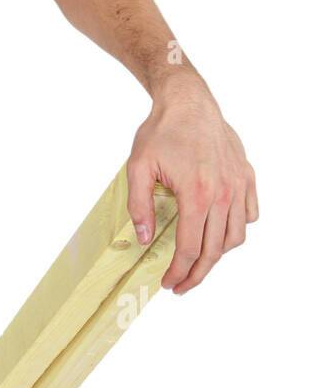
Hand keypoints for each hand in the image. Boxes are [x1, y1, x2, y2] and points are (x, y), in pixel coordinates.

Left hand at [126, 77, 258, 294]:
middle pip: (214, 251)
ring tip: (198, 262)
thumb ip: (139, 205)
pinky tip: (219, 232)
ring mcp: (239, 185)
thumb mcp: (137, 166)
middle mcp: (224, 194)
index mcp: (197, 194)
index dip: (179, 272)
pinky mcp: (247, 176)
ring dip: (217, 256)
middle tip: (182, 286)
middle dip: (197, 274)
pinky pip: (249, 214)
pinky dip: (236, 230)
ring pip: (236, 237)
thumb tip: (146, 238)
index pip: (190, 248)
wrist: (189, 101)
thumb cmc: (162, 131)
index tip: (168, 284)